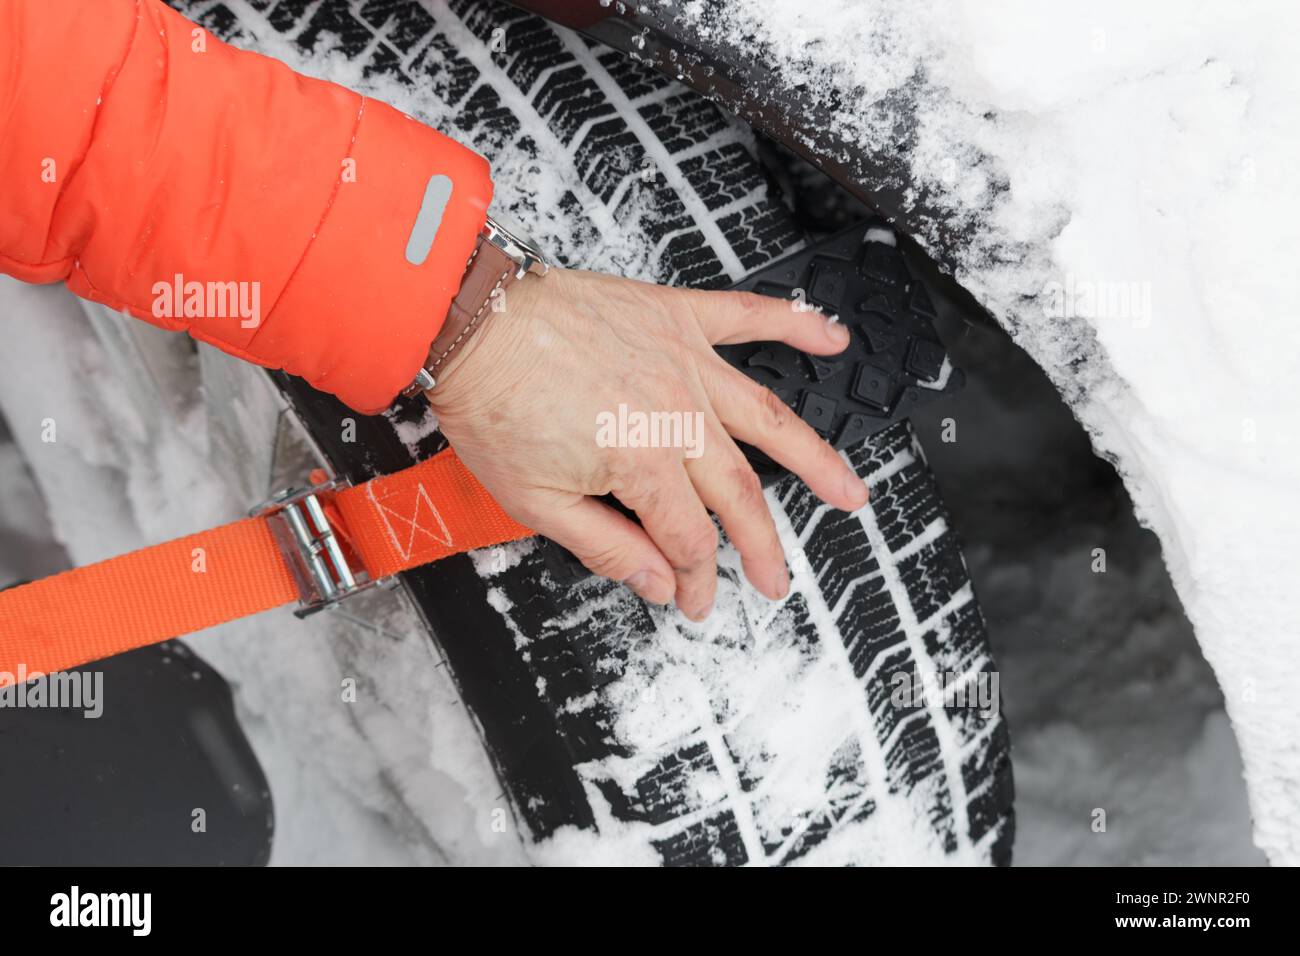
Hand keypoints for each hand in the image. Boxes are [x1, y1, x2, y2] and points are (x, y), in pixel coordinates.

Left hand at [428, 267, 868, 619]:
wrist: (471, 319)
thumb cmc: (493, 401)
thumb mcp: (534, 500)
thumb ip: (605, 546)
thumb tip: (656, 584)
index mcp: (642, 460)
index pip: (688, 538)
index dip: (695, 579)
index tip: (695, 601)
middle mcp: (676, 410)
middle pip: (736, 493)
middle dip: (761, 545)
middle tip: (777, 579)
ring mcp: (683, 360)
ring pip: (767, 417)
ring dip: (815, 457)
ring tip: (850, 488)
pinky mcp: (676, 317)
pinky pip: (747, 316)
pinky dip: (793, 323)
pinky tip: (832, 338)